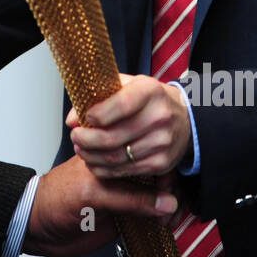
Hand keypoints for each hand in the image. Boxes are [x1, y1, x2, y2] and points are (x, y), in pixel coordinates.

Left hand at [22, 155, 178, 256]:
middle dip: (170, 190)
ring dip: (167, 207)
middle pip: (154, 177)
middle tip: (175, 206)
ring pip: (154, 198)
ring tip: (170, 218)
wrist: (37, 227)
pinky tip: (164, 225)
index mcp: (108, 156)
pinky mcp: (122, 216)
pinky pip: (147, 217)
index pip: (142, 154)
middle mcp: (118, 174)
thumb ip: (128, 197)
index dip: (161, 168)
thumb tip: (164, 202)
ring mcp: (121, 196)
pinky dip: (159, 221)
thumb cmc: (53, 199)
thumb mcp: (91, 194)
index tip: (173, 183)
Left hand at [67, 73, 190, 177]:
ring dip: (91, 156)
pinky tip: (94, 162)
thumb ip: (98, 97)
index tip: (85, 117)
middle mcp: (159, 117)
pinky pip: (125, 171)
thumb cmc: (149, 100)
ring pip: (116, 157)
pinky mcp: (161, 163)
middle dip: (86, 140)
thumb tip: (72, 119)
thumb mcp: (128, 86)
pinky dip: (104, 169)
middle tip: (75, 137)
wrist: (185, 119)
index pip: (121, 104)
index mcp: (150, 91)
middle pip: (113, 136)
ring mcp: (162, 143)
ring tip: (81, 149)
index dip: (98, 114)